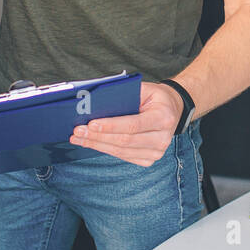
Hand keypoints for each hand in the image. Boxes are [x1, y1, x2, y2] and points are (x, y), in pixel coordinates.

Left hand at [68, 81, 183, 166]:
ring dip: (97, 144)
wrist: (172, 110)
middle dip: (98, 137)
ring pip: (121, 151)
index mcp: (163, 118)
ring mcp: (157, 152)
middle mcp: (162, 138)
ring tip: (78, 138)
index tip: (91, 124)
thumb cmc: (154, 98)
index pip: (133, 125)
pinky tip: (91, 143)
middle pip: (124, 141)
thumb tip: (96, 104)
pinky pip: (123, 156)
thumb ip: (124, 96)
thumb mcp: (144, 89)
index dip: (111, 126)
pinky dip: (105, 149)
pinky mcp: (149, 159)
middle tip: (77, 131)